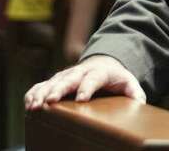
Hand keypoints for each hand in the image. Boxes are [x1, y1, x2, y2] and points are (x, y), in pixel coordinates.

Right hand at [24, 55, 143, 109]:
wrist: (104, 62)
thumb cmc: (115, 77)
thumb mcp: (128, 82)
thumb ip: (135, 92)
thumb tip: (140, 103)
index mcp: (99, 71)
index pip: (93, 78)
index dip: (87, 88)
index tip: (82, 98)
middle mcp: (80, 71)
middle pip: (69, 79)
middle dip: (59, 89)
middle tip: (49, 101)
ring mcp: (67, 75)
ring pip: (52, 82)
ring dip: (42, 93)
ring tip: (34, 106)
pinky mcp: (56, 80)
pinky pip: (42, 85)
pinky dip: (34, 92)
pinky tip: (28, 103)